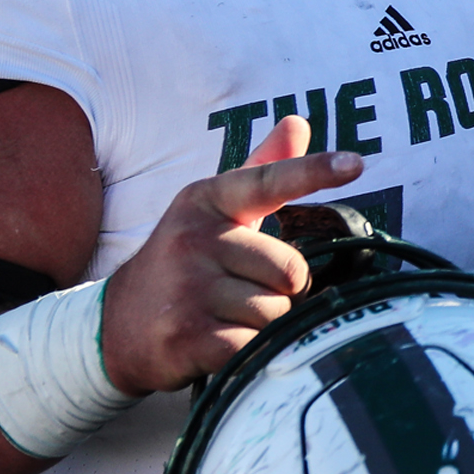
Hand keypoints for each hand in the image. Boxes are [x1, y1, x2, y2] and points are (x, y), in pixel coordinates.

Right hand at [100, 116, 361, 394]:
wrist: (117, 325)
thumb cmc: (185, 262)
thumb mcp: (215, 210)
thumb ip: (262, 169)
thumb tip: (298, 123)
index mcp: (207, 200)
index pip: (268, 181)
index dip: (313, 172)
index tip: (355, 164)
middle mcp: (194, 238)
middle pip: (291, 269)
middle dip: (284, 290)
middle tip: (248, 292)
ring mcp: (187, 288)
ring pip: (277, 311)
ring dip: (268, 323)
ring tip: (231, 317)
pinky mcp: (187, 336)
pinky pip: (255, 344)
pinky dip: (252, 351)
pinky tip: (224, 342)